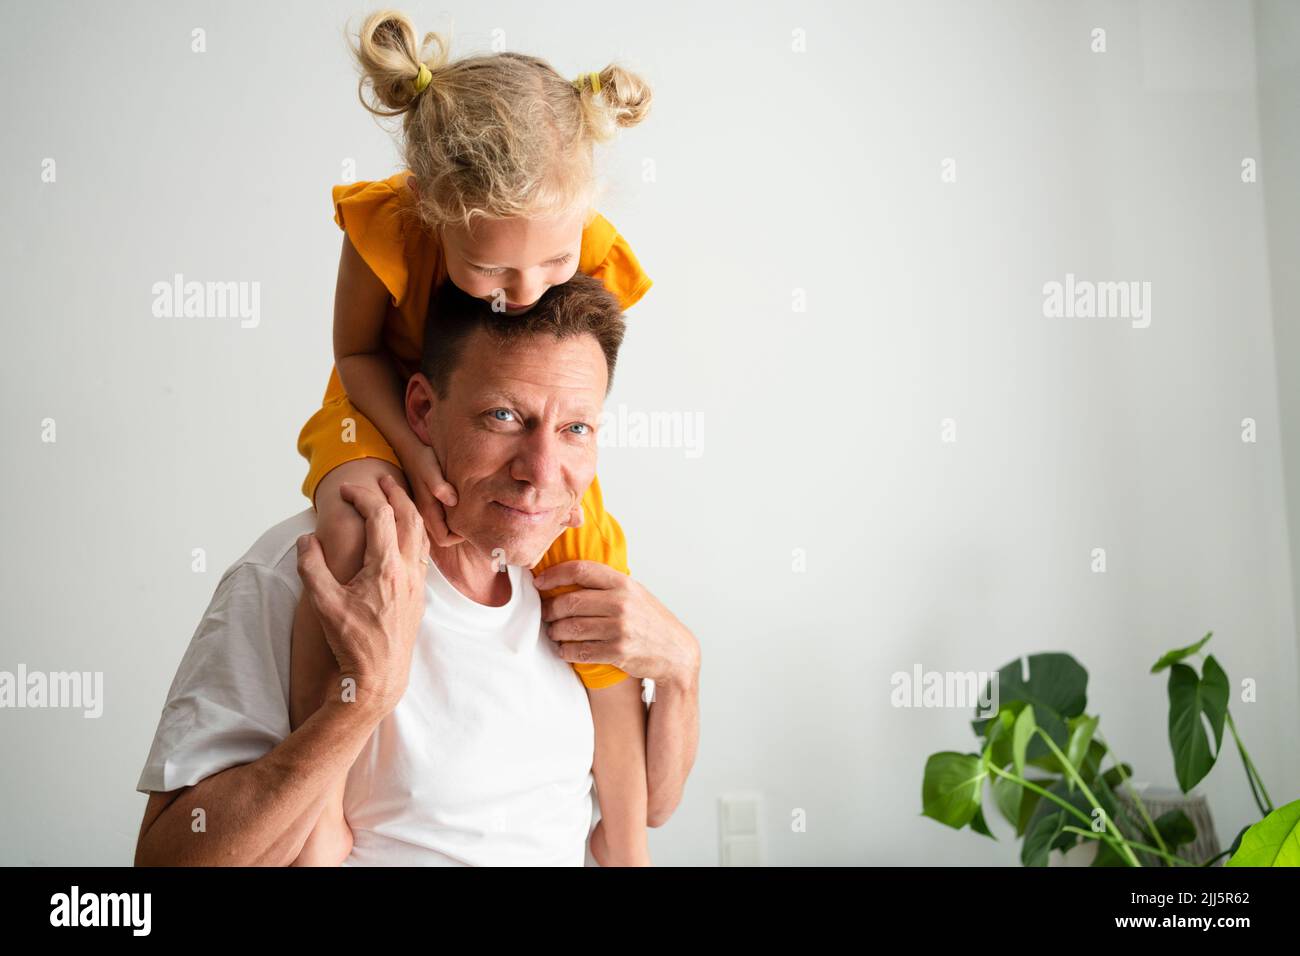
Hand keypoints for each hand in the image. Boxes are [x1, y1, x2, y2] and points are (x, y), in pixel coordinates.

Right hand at [296, 474, 428, 714]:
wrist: (380, 677)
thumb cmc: (352, 643)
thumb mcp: (323, 605)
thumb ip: (311, 567)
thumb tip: (307, 539)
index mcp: (386, 567)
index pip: (380, 516)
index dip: (363, 496)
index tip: (345, 489)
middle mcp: (408, 570)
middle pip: (409, 516)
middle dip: (395, 493)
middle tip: (380, 478)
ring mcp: (417, 582)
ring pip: (421, 534)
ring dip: (409, 510)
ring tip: (396, 497)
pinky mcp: (419, 594)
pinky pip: (423, 552)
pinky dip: (416, 532)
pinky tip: (406, 534)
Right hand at [401, 441, 464, 547]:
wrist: (410, 450)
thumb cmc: (422, 459)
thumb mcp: (431, 469)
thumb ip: (439, 486)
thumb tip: (453, 501)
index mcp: (427, 510)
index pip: (444, 540)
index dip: (458, 538)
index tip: (472, 524)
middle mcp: (426, 514)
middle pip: (444, 537)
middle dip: (460, 533)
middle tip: (476, 519)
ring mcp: (427, 510)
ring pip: (443, 529)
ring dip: (457, 525)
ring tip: (472, 512)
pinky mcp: (429, 503)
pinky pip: (442, 519)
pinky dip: (453, 517)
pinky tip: (462, 504)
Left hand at [535, 561, 699, 685]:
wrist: (675, 652)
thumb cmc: (650, 620)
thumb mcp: (634, 593)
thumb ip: (606, 585)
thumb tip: (566, 578)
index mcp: (623, 583)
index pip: (580, 570)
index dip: (554, 574)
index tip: (539, 582)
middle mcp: (621, 603)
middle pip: (569, 602)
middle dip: (550, 609)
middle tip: (545, 614)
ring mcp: (620, 628)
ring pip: (571, 628)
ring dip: (555, 632)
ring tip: (554, 633)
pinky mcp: (618, 651)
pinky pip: (580, 651)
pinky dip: (566, 651)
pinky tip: (565, 650)